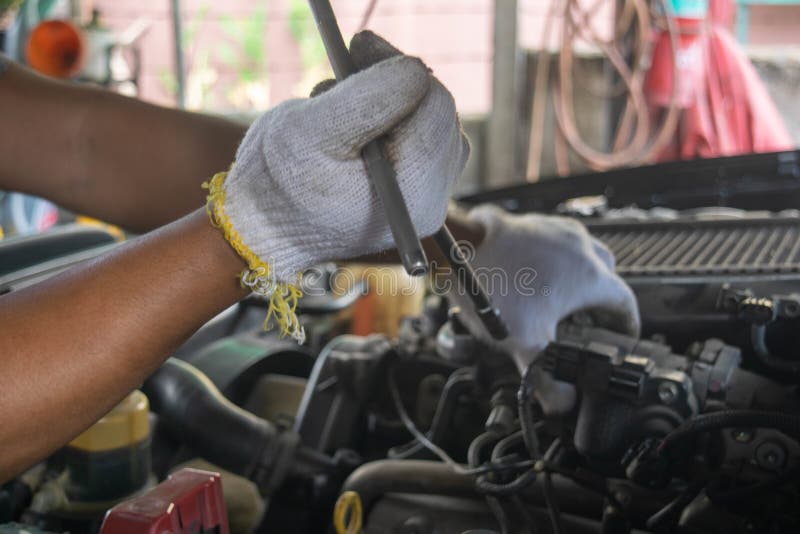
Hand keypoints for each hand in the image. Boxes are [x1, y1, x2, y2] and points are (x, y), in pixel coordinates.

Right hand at [210, 31, 468, 284]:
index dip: (401, 67)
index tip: (360, 47)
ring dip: (391, 104)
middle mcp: (428, 202)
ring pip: (431, 124)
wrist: (267, 229)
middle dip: (395, 85)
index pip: (434, 107)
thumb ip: (365, 100)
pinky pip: (421, 140)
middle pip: (438, 115)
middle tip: (348, 69)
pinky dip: (392, 123)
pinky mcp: (415, 194)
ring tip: (343, 110)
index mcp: (409, 192)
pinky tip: (356, 129)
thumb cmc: (279, 183)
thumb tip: (414, 71)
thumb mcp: (309, 131)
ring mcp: (425, 201)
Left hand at [447, 205, 639, 374]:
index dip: (627, 324)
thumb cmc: (492, 286)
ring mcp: (558, 231)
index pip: (625, 303)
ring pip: (585, 255)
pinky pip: (559, 243)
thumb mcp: (524, 342)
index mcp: (590, 277)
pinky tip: (537, 278)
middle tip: (590, 321)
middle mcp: (581, 248)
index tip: (622, 336)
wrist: (459, 247)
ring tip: (563, 300)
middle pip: (608, 276)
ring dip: (581, 276)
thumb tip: (564, 403)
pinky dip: (557, 261)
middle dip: (603, 299)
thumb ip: (548, 378)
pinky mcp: (535, 223)